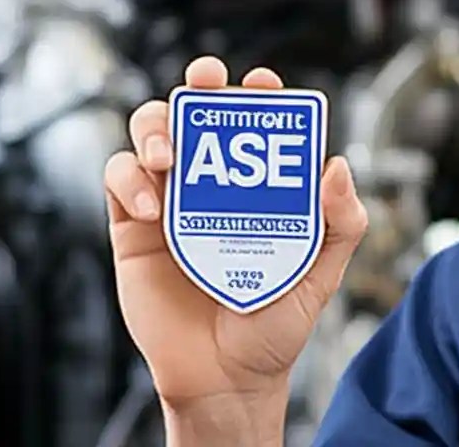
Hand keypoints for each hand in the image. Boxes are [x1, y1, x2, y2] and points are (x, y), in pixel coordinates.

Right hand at [103, 56, 368, 419]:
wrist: (226, 378)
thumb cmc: (276, 323)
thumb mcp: (323, 274)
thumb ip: (340, 222)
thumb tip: (338, 165)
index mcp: (259, 184)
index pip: (256, 122)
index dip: (259, 92)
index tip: (263, 83)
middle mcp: (212, 181)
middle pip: (197, 109)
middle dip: (200, 83)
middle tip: (205, 80)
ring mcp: (170, 198)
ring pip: (150, 131)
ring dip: (156, 126)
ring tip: (170, 155)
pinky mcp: (130, 225)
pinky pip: (118, 178)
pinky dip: (129, 178)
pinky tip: (153, 206)